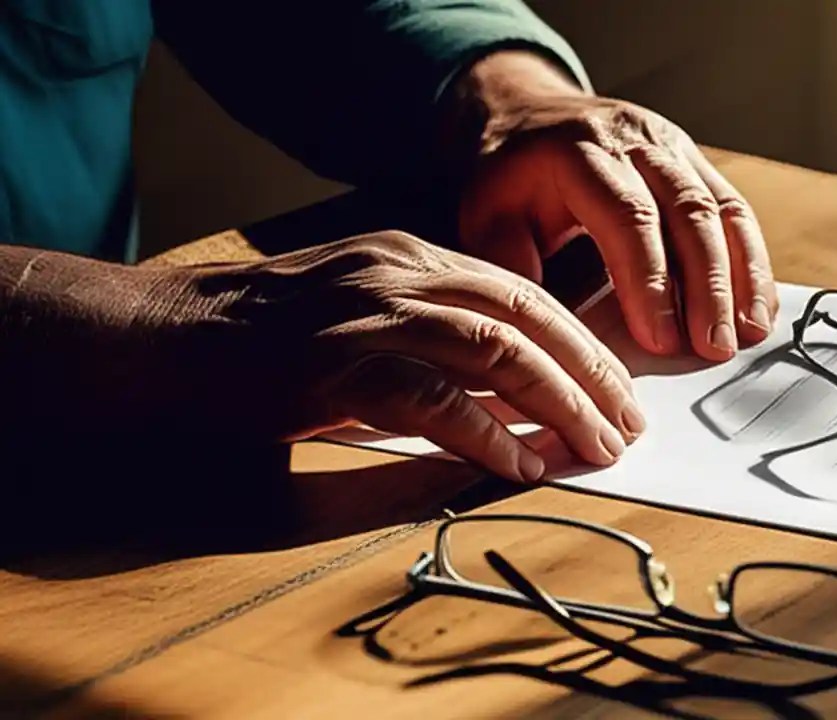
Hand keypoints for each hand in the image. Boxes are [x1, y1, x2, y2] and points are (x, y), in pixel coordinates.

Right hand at [0, 233, 640, 482]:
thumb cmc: (266, 339)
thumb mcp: (363, 321)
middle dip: (589, 373)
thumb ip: (433, 345)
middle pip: (526, 314)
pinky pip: (433, 397)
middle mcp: (398, 271)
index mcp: (410, 257)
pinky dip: (486, 433)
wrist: (168, 337)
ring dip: (556, 402)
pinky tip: (520, 462)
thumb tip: (512, 402)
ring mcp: (368, 312)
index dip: (579, 343)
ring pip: (496, 348)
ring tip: (593, 446)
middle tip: (627, 424)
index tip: (615, 389)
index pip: (522, 292)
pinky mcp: (336, 364)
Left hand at [450, 51, 778, 361]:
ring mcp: (674, 147)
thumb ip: (510, 265)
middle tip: (714, 348)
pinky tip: (759, 306)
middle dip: (707, 287)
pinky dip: (752, 261)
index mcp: (581, 152)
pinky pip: (735, 209)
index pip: (628, 218)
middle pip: (688, 213)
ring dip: (741, 277)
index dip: (650, 281)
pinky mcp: (697, 161)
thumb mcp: (488, 213)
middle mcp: (636, 141)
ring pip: (722, 209)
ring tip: (749, 334)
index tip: (660, 340)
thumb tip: (546, 326)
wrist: (530, 113)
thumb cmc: (511, 175)